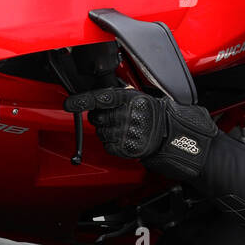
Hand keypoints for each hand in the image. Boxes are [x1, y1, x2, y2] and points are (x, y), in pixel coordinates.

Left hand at [64, 87, 217, 181]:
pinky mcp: (128, 148)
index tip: (69, 103)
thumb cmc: (158, 115)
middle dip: (101, 117)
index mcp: (131, 98)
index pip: (101, 97)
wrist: (176, 137)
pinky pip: (108, 145)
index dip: (82, 100)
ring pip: (101, 132)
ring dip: (108, 131)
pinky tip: (126, 139)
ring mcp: (128, 133)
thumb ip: (119, 96)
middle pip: (97, 117)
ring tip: (126, 129)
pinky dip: (113, 143)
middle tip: (117, 118)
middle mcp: (128, 115)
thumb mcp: (141, 98)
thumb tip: (96, 98)